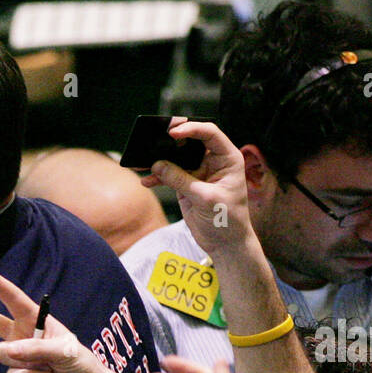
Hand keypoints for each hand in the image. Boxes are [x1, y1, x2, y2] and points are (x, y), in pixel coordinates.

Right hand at [0, 265, 111, 372]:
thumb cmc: (82, 366)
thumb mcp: (65, 350)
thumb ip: (35, 349)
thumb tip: (6, 352)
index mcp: (37, 322)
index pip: (13, 300)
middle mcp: (24, 338)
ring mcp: (19, 360)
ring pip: (3, 355)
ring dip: (24, 362)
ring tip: (48, 369)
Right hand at [140, 118, 251, 258]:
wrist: (225, 243)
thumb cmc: (227, 220)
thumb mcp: (206, 199)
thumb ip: (181, 181)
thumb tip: (158, 165)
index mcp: (227, 158)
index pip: (209, 134)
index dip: (191, 129)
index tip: (173, 133)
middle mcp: (212, 161)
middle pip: (189, 142)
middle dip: (171, 142)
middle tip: (154, 139)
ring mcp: (197, 172)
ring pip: (176, 159)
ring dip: (160, 160)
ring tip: (144, 161)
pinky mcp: (185, 185)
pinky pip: (168, 176)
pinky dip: (157, 178)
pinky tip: (147, 181)